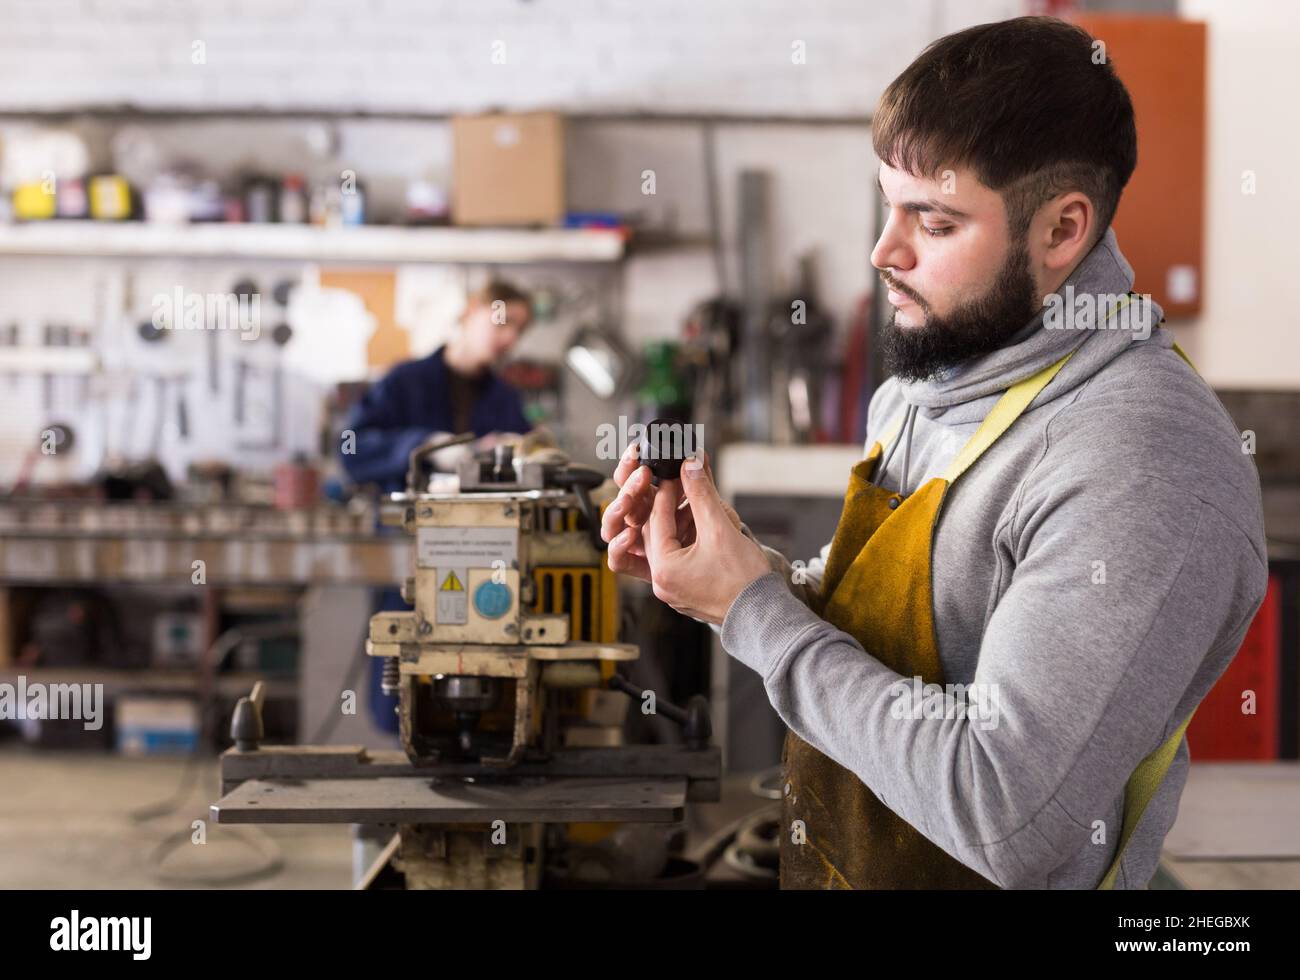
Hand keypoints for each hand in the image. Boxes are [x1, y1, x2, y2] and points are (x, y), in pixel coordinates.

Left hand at [640, 453, 771, 624]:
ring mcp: (673, 588)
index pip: (657, 519)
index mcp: (663, 568)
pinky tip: (701, 525)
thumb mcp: (720, 530)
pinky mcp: (686, 590)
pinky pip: (678, 558)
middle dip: (671, 506)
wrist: (763, 615)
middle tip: (685, 484)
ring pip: (668, 545)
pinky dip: (686, 539)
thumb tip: (690, 466)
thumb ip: (702, 496)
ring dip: (680, 523)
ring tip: (696, 503)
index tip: (678, 473)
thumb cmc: (744, 580)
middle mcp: (662, 582)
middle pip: (657, 533)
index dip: (668, 492)